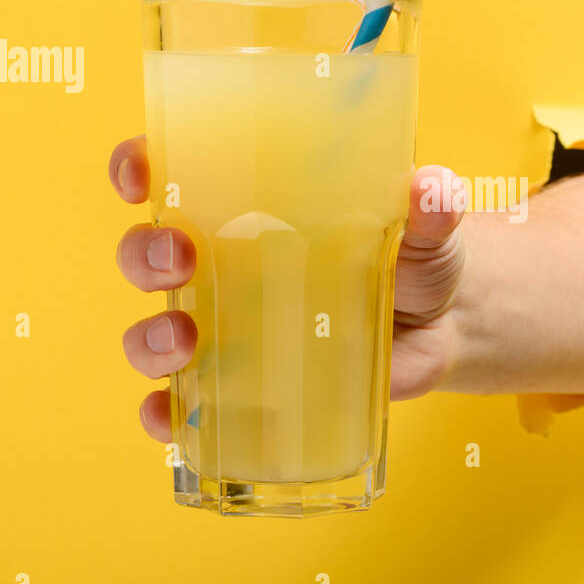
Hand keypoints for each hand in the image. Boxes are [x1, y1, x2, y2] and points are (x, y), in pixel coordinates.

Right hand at [108, 136, 466, 442]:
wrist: (444, 328)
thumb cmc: (419, 257)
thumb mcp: (427, 225)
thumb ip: (431, 205)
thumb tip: (431, 188)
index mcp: (251, 204)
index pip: (173, 172)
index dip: (138, 166)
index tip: (141, 171)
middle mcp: (224, 262)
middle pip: (148, 252)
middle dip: (144, 253)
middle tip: (180, 257)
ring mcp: (230, 327)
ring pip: (153, 329)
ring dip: (148, 337)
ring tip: (183, 340)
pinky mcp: (247, 385)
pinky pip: (184, 403)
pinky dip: (165, 412)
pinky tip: (172, 417)